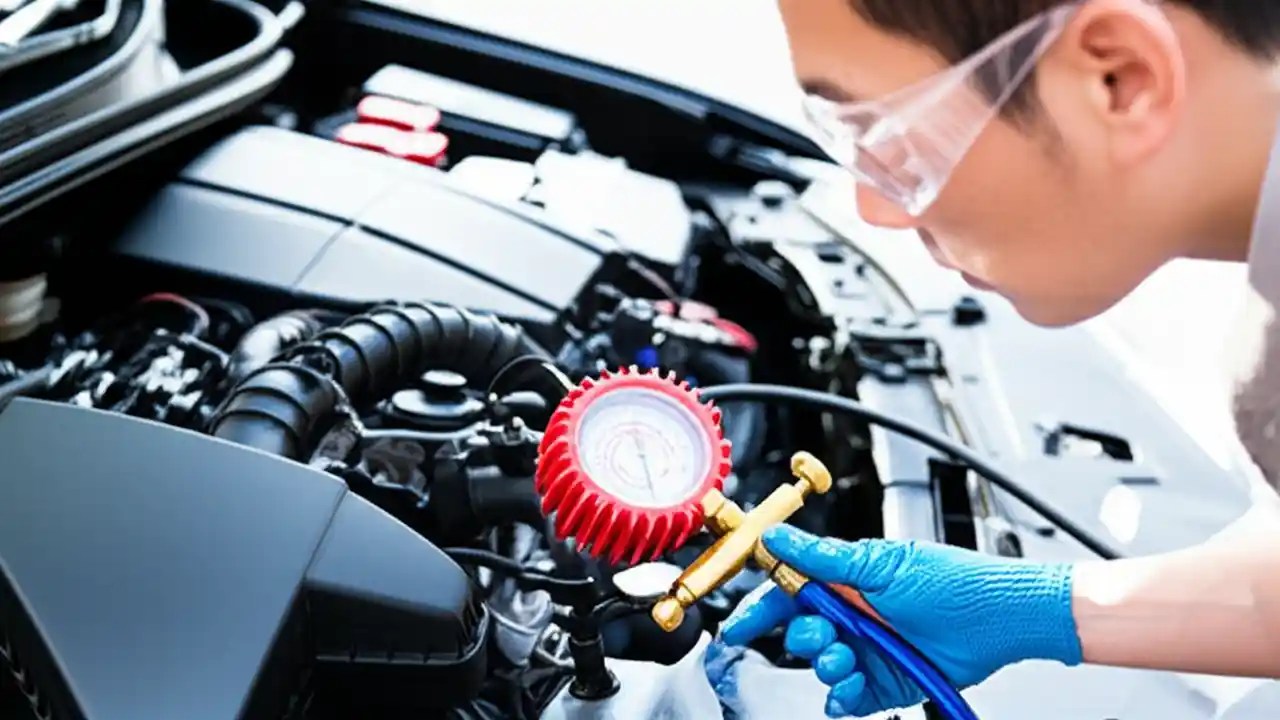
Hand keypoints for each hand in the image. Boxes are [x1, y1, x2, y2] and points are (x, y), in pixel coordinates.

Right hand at [717, 526, 1080, 717]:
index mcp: (847, 579)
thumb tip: (778, 537)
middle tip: (826, 638)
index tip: (738, 627)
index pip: (790, 592)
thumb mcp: (882, 564)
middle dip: (804, 640)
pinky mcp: (884, 682)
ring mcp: (868, 650)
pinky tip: (853, 686)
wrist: (1002, 621)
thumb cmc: (955, 582)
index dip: (760, 610)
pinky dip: (840, 696)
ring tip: (850, 661)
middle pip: (800, 633)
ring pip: (820, 667)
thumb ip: (823, 557)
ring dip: (826, 666)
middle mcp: (854, 614)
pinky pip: (844, 697)